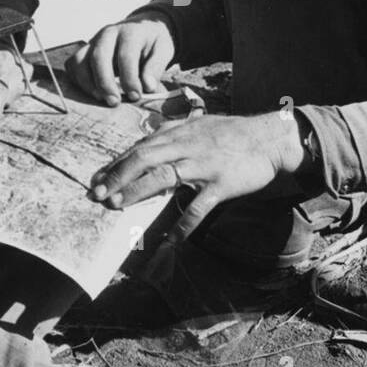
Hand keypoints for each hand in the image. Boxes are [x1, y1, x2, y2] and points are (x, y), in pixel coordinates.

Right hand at [66, 11, 174, 105]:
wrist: (142, 29)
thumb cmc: (152, 43)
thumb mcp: (163, 50)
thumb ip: (156, 67)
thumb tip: (148, 86)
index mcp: (130, 32)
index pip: (125, 56)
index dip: (129, 78)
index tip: (135, 96)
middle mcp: (108, 34)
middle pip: (98, 57)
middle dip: (105, 83)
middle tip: (114, 102)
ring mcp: (93, 41)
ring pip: (80, 60)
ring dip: (87, 83)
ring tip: (101, 99)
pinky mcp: (85, 51)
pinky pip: (73, 64)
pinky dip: (78, 80)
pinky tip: (92, 92)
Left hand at [87, 112, 306, 240]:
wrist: (269, 138)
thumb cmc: (232, 133)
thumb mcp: (198, 125)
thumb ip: (172, 134)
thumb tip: (146, 144)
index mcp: (180, 133)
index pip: (140, 147)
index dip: (116, 163)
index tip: (97, 178)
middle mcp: (187, 146)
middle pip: (144, 158)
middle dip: (117, 177)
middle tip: (97, 194)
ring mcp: (203, 165)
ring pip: (163, 177)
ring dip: (137, 192)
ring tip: (118, 206)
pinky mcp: (221, 184)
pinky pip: (197, 207)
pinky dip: (182, 225)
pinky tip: (169, 241)